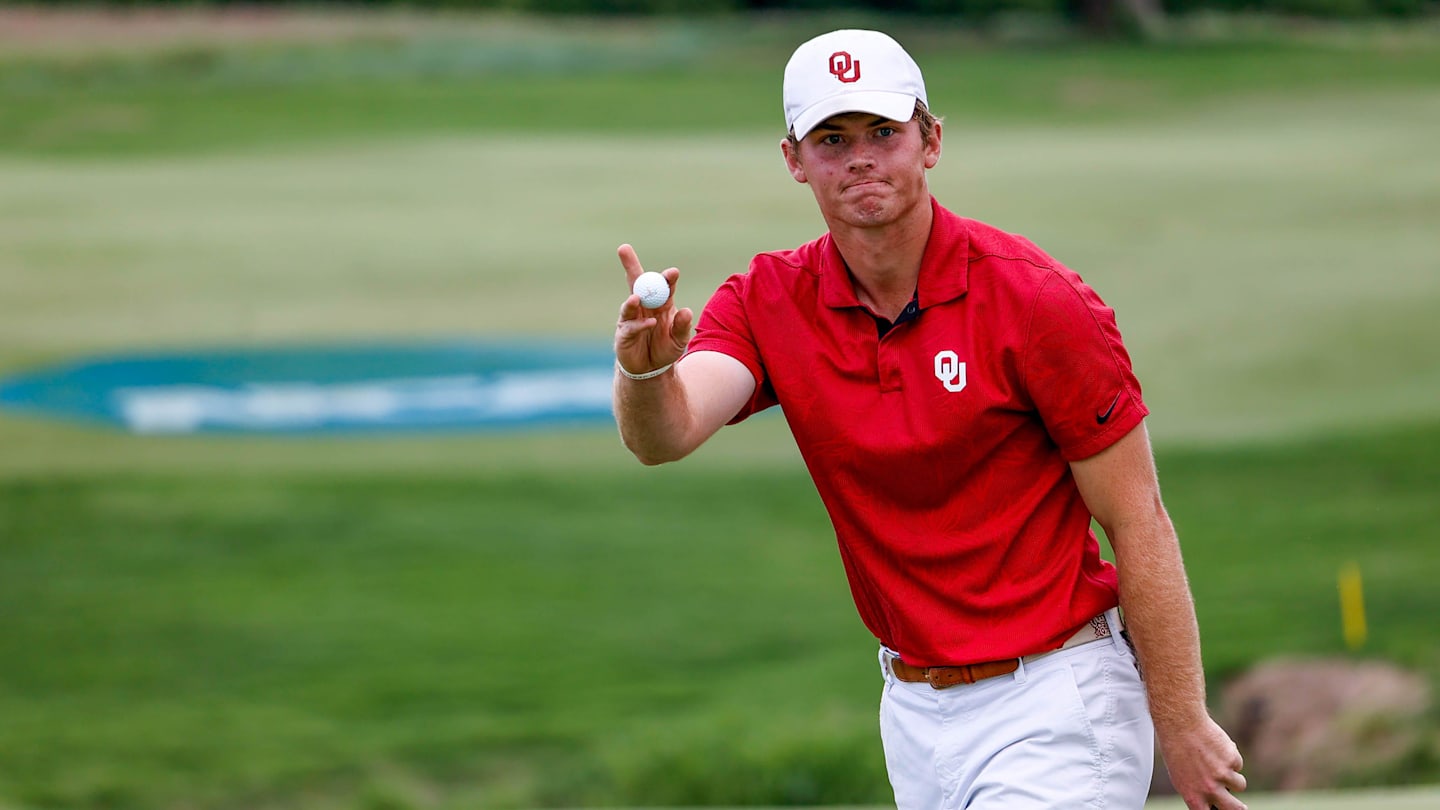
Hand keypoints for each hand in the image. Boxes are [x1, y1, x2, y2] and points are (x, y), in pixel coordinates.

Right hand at [615, 244, 693, 376]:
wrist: (651, 369)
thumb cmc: (666, 348)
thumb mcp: (680, 340)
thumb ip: (682, 326)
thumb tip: (686, 312)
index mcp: (662, 303)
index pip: (664, 285)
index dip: (667, 278)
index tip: (673, 273)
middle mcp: (644, 306)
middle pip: (637, 282)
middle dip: (630, 265)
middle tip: (623, 248)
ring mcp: (632, 317)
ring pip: (630, 303)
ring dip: (633, 299)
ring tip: (636, 299)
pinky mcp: (623, 333)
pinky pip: (630, 326)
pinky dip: (640, 325)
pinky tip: (649, 324)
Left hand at [1157, 716, 1247, 809]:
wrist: (1181, 725)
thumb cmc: (1177, 749)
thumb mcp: (1181, 776)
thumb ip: (1198, 791)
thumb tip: (1212, 802)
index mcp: (1193, 796)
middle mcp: (1209, 789)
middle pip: (1235, 809)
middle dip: (1240, 808)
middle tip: (1242, 805)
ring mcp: (1222, 775)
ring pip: (1240, 784)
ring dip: (1233, 775)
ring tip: (1217, 761)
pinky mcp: (1232, 761)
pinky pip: (1238, 765)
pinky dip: (1230, 758)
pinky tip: (1216, 747)